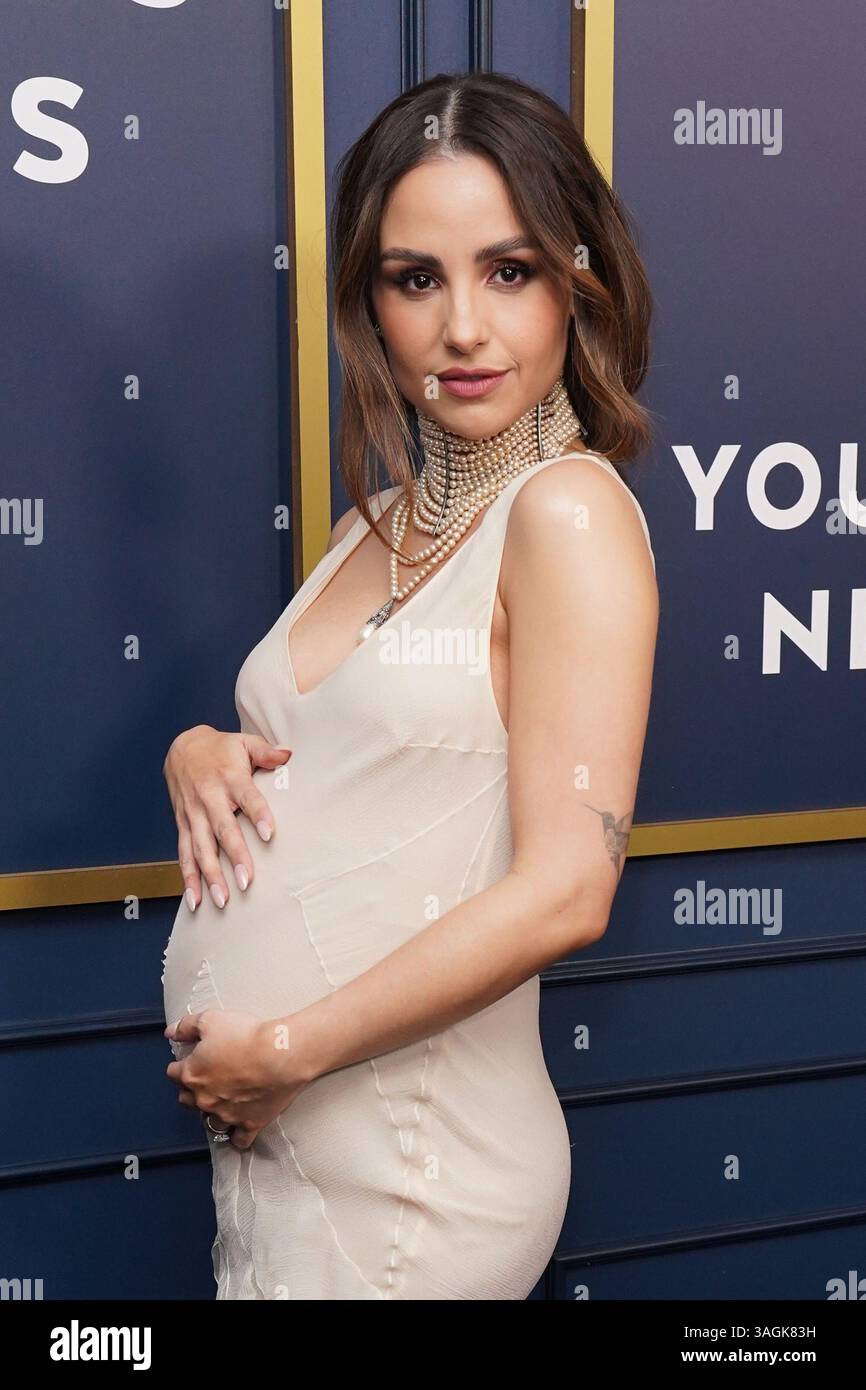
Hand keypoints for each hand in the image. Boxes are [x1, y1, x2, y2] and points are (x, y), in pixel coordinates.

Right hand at [162, 725, 291, 911]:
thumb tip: (288, 754)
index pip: (247, 797)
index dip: (258, 814)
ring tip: (221, 900)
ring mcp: (193, 814)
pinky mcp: (183, 825)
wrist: (180, 748)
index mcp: (229, 778)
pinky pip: (183, 854)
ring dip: (209, 876)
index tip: (270, 834)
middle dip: (234, 857)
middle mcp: (209, 798)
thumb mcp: (244, 742)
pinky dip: (188, 878)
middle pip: (222, 830)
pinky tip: (195, 900)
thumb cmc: (220, 749)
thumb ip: (266, 751)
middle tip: (247, 882)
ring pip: (200, 848)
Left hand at [164, 1010, 309, 1150]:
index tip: (189, 1059)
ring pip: (209, 1121)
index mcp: (192, 1074)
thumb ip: (186, 1026)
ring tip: (219, 1102)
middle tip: (205, 1077)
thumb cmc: (246, 1036)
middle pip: (186, 1099)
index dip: (180, 1064)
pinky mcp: (249, 1123)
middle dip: (191, 1089)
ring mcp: (226, 1115)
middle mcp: (204, 1099)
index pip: (173, 1073)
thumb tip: (171, 1032)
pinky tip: (237, 1128)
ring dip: (211, 1112)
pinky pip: (238, 1140)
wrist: (280, 1054)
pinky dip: (236, 1135)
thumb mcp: (211, 1019)